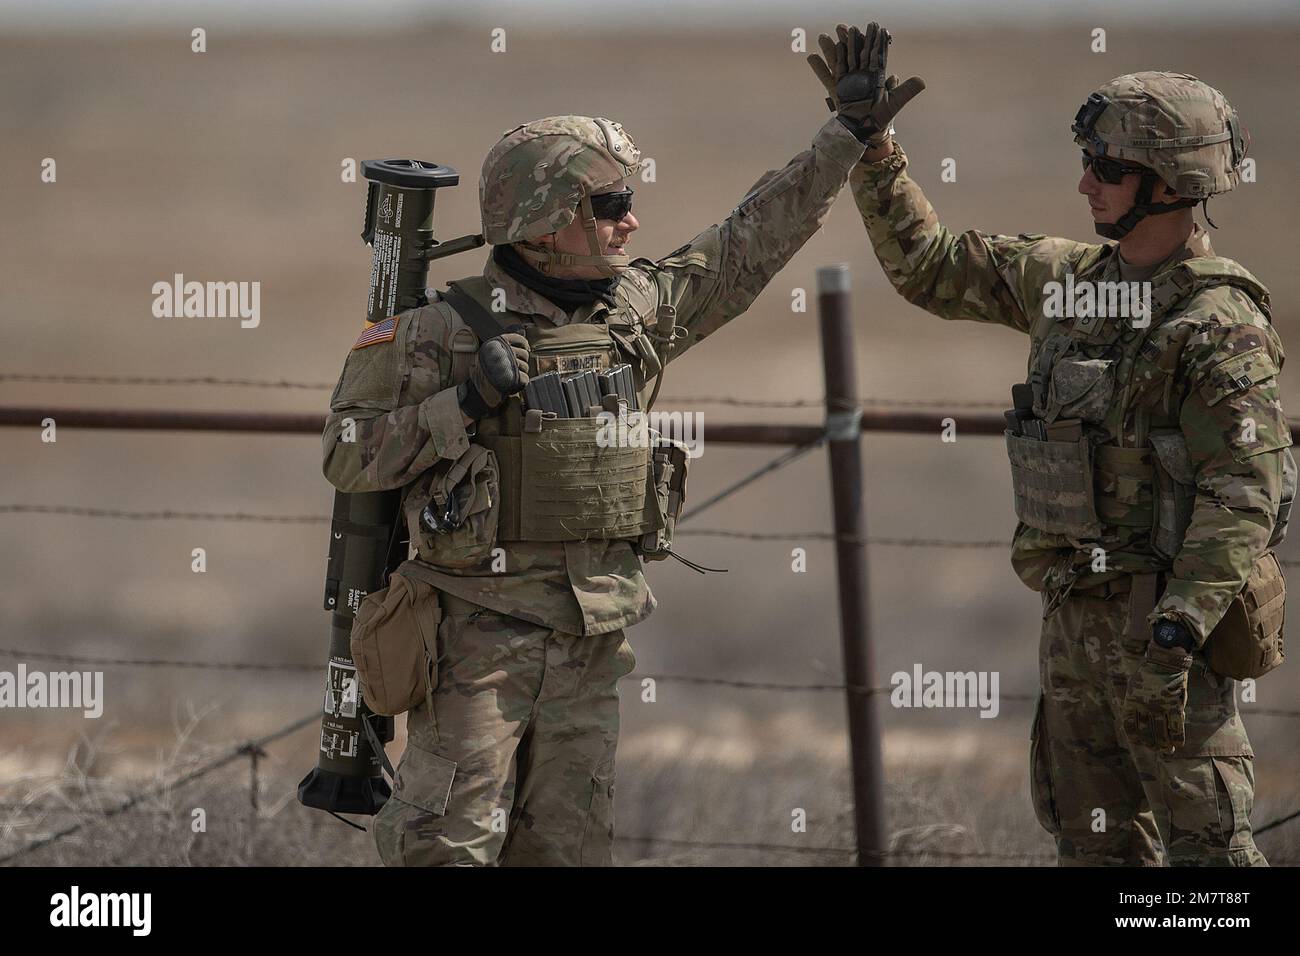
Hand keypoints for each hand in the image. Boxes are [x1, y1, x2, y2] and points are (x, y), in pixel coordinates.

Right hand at [458, 331, 528, 419]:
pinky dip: (520, 382)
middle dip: (520, 362)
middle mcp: (503, 353)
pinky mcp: (514, 379)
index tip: (524, 349)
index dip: (524, 345)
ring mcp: (509, 365)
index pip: (519, 339)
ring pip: (525, 367)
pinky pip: (525, 378)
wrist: (478, 391)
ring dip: (520, 373)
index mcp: (496, 344)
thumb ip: (506, 341)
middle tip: (509, 368)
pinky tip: (511, 382)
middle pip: (525, 354)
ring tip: (507, 376)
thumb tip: (522, 329)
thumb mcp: (492, 351)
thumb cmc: (485, 371)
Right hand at [806, 22, 925, 144]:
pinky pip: (834, 72)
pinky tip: (823, 52)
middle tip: (848, 25)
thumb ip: (906, 91)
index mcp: (877, 76)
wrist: (865, 131)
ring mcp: (851, 81)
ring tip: (834, 32)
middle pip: (860, 53)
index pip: (877, 55)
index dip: (877, 42)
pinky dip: (828, 63)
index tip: (878, 28)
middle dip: (856, 39)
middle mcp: (864, 76)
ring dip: (841, 46)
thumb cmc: (881, 119)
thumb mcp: (895, 103)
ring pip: (846, 59)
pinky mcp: (840, 88)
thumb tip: (922, 81)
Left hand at [1121, 641, 1193, 751]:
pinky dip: (1178, 736)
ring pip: (1162, 732)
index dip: (1134, 736)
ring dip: (1164, 744)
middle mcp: (1145, 707)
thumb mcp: (1134, 686)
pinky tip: (1178, 744)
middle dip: (1151, 743)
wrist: (1164, 662)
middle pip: (1147, 731)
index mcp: (1132, 702)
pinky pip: (1177, 726)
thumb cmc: (1148, 673)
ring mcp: (1160, 708)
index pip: (1130, 725)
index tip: (1138, 743)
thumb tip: (1132, 716)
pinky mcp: (1175, 706)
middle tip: (1156, 750)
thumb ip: (1134, 701)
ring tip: (1167, 751)